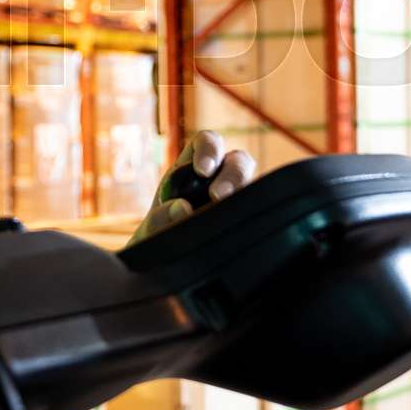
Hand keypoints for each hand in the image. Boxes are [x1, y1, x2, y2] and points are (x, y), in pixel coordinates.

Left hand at [130, 130, 255, 242]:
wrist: (166, 267)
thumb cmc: (157, 241)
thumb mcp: (150, 231)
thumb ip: (159, 219)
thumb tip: (182, 208)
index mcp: (190, 168)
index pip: (205, 142)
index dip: (208, 149)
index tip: (203, 170)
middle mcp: (217, 177)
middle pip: (237, 160)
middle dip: (232, 174)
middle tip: (218, 196)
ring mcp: (235, 197)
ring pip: (253, 184)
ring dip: (245, 192)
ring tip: (231, 212)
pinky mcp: (248, 217)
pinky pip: (260, 209)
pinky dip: (256, 214)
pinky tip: (244, 230)